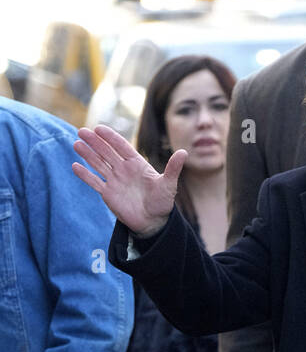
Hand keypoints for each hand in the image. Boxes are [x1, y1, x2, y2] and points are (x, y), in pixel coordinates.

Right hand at [72, 124, 186, 237]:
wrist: (153, 223)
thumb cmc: (162, 202)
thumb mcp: (169, 185)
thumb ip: (173, 168)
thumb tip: (185, 152)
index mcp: (136, 163)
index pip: (121, 146)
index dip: (110, 137)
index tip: (99, 128)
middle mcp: (123, 169)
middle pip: (107, 152)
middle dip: (95, 142)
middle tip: (82, 131)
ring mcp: (114, 181)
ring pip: (98, 164)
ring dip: (87, 154)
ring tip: (76, 144)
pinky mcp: (108, 194)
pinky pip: (94, 182)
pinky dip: (85, 175)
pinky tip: (75, 166)